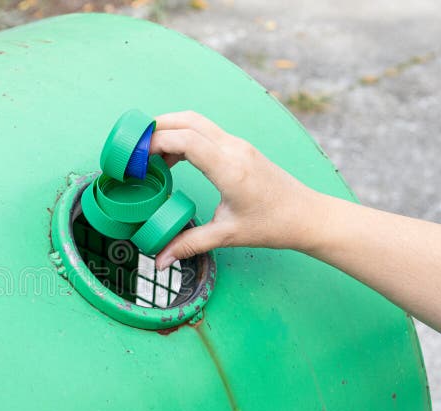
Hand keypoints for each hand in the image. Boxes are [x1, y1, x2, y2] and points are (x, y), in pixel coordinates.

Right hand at [149, 111, 320, 269]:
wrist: (307, 216)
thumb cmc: (273, 224)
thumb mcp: (227, 236)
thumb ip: (189, 244)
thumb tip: (160, 260)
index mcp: (229, 168)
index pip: (187, 140)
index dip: (157, 142)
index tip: (136, 157)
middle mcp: (233, 148)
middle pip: (188, 120)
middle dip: (157, 127)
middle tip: (133, 146)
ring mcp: (238, 145)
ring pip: (197, 122)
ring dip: (170, 130)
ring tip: (149, 154)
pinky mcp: (240, 148)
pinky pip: (206, 132)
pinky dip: (184, 137)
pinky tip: (173, 159)